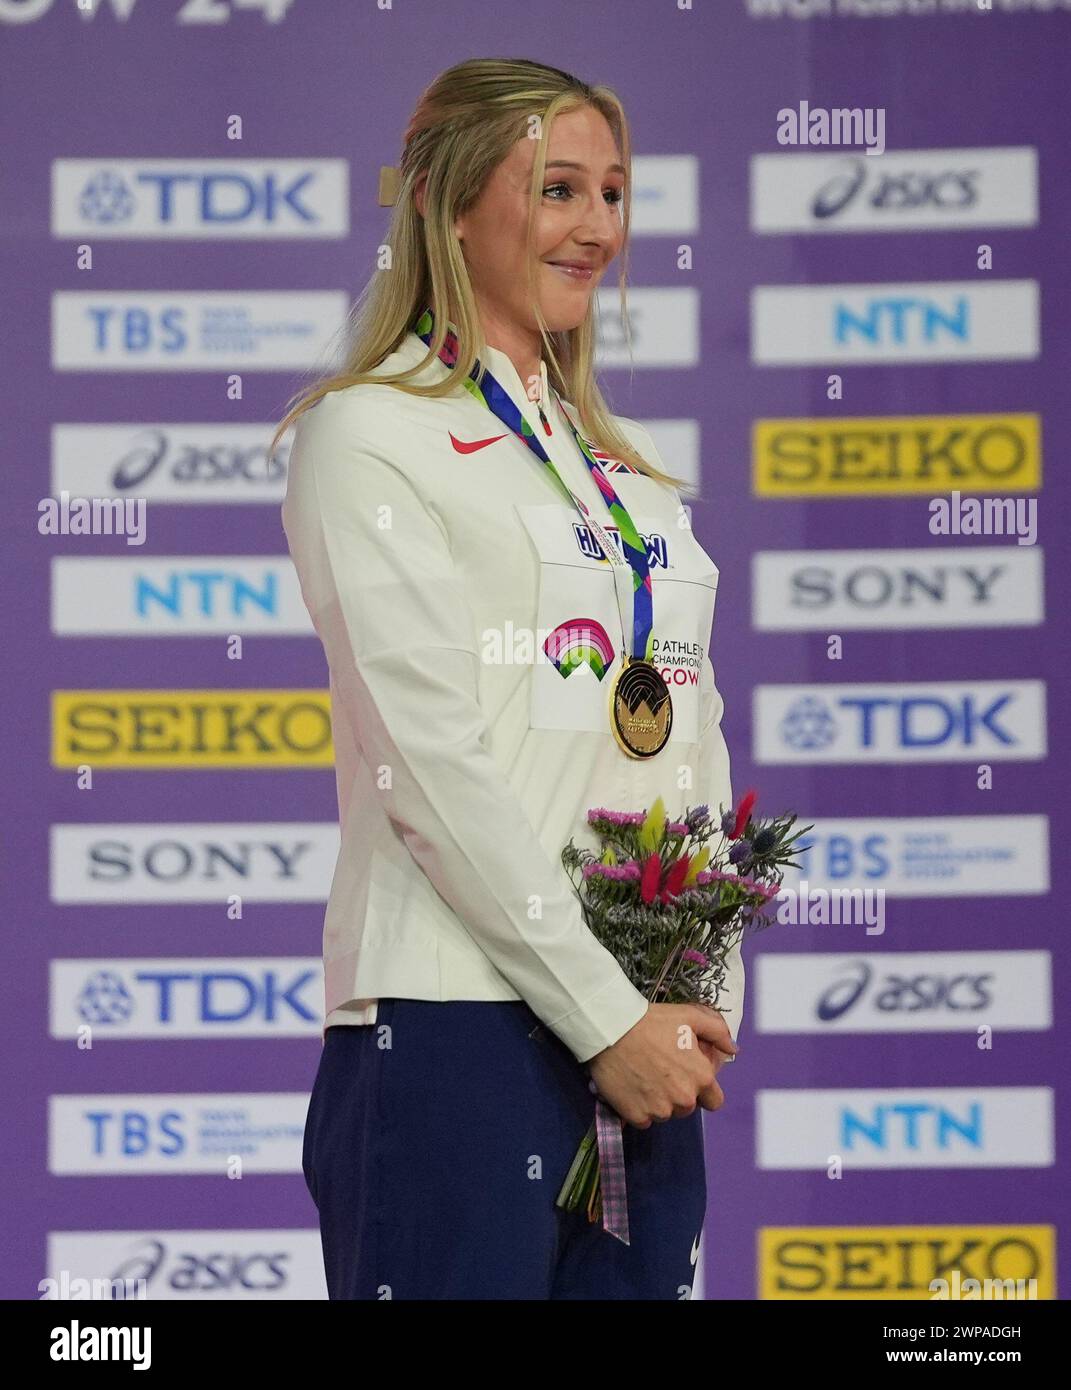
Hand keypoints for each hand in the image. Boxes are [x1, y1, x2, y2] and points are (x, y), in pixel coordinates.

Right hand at [586, 1003, 737, 1129]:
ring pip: (665, 1114)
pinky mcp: (636, 1116)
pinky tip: (632, 1087)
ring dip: (659, 1101)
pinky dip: (639, 1108)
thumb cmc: (652, 1021)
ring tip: (644, 1076)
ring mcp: (659, 1111)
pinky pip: (644, 1119)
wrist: (611, 1030)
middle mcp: (683, 1100)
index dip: (703, 1089)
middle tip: (662, 1071)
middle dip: (679, 1094)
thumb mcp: (690, 1017)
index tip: (688, 1076)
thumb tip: (733, 1049)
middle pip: (687, 1108)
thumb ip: (717, 1032)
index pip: (714, 1101)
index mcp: (701, 1078)